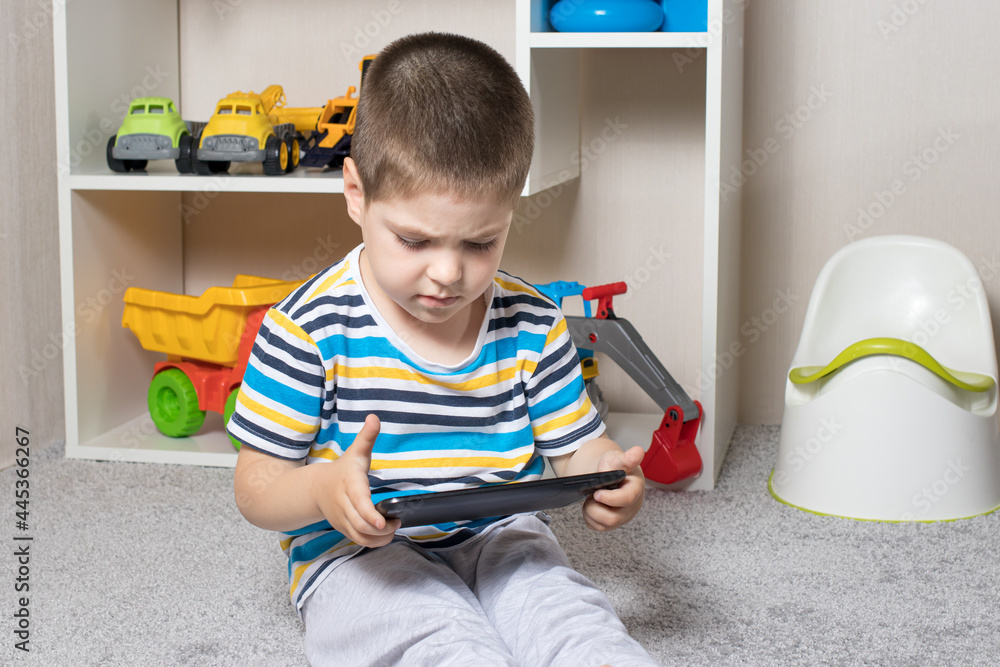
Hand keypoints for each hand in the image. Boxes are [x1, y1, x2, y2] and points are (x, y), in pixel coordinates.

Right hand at [312, 414, 399, 547]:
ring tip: (393, 528)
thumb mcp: (355, 452)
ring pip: (360, 536)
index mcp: (349, 485)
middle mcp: (344, 504)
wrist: (317, 489)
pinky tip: (384, 535)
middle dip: (381, 528)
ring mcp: (342, 519)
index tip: (383, 522)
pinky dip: (373, 542)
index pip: (359, 503)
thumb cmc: (343, 470)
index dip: (371, 515)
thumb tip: (374, 417)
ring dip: (378, 538)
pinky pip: (358, 540)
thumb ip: (367, 437)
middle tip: (397, 522)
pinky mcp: (344, 528)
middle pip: (360, 524)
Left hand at [582, 445, 644, 531]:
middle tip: (592, 494)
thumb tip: (638, 451)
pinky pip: (596, 526)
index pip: (627, 498)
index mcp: (635, 489)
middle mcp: (631, 507)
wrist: (610, 475)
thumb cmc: (615, 467)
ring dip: (591, 511)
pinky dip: (589, 517)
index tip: (596, 493)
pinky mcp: (612, 524)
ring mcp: (622, 517)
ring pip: (603, 524)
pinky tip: (592, 505)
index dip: (610, 498)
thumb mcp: (617, 459)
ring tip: (591, 498)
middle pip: (612, 518)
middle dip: (596, 507)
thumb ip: (626, 458)